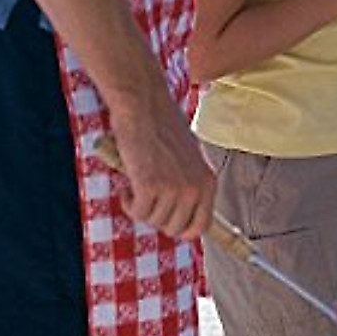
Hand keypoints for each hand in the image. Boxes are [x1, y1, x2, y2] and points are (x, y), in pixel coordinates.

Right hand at [107, 99, 214, 240]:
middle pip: (174, 229)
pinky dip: (128, 202)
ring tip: (137, 182)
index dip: (181, 229)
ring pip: (153, 220)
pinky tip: (128, 183)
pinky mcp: (151, 187)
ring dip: (141, 206)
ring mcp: (174, 189)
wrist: (144, 106)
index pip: (201, 226)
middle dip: (157, 217)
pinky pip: (137, 212)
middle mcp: (196, 188)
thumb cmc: (163, 127)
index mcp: (209, 181)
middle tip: (147, 196)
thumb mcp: (188, 158)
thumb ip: (189, 183)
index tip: (166, 220)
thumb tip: (181, 213)